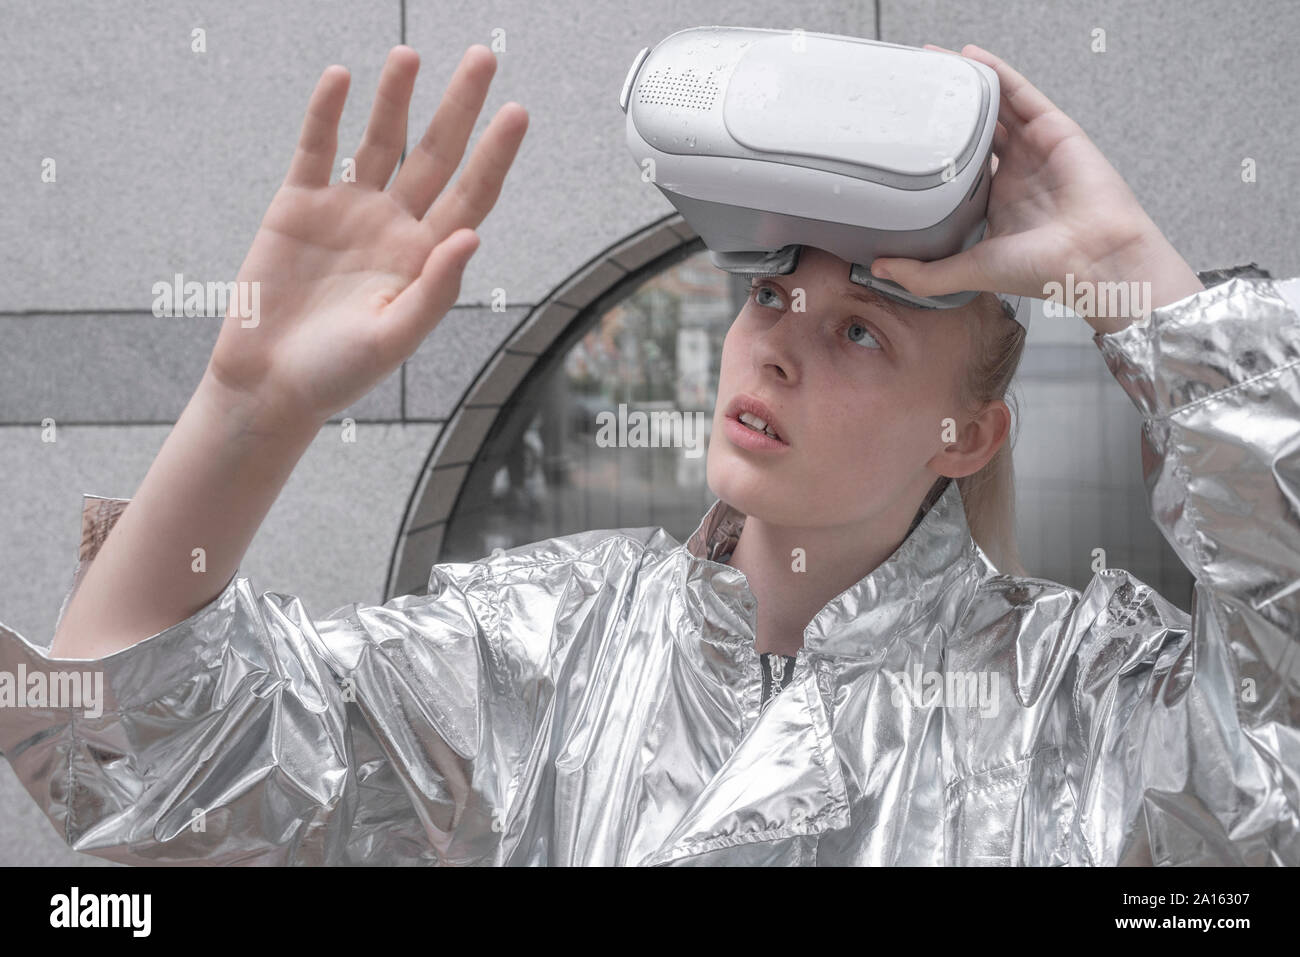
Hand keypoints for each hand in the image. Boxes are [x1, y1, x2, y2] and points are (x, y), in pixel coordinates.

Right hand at [203, 44, 527, 434]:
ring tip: (410, 55)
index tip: (517, 112)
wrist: (268, 384)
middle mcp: (394, 226)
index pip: (471, 195)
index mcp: (425, 258)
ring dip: (396, 99)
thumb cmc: (337, 374)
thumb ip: (435, 289)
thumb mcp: (393, 338)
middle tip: (484, 57)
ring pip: (380, 142)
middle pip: (436, 154)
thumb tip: (472, 235)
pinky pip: (316, 149)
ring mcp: (347, 211)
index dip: (495, 155)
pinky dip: (326, 114)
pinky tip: (341, 79)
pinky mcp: (298, 205)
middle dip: (460, 107)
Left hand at [869, 44, 1202, 333]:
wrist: (1093, 260)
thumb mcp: (969, 271)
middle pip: (974, 130)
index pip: (958, 167)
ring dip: (967, 85)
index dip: (933, 151)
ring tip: (933, 64)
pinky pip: (1021, 94)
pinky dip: (998, 73)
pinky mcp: (1055, 130)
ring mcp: (1035, 149)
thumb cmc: (1045, 269)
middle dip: (946, 111)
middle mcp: (1015, 173)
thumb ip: (924, 274)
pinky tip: (972, 57)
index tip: (901, 137)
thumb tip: (877, 270)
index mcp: (995, 204)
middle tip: (913, 91)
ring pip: (995, 107)